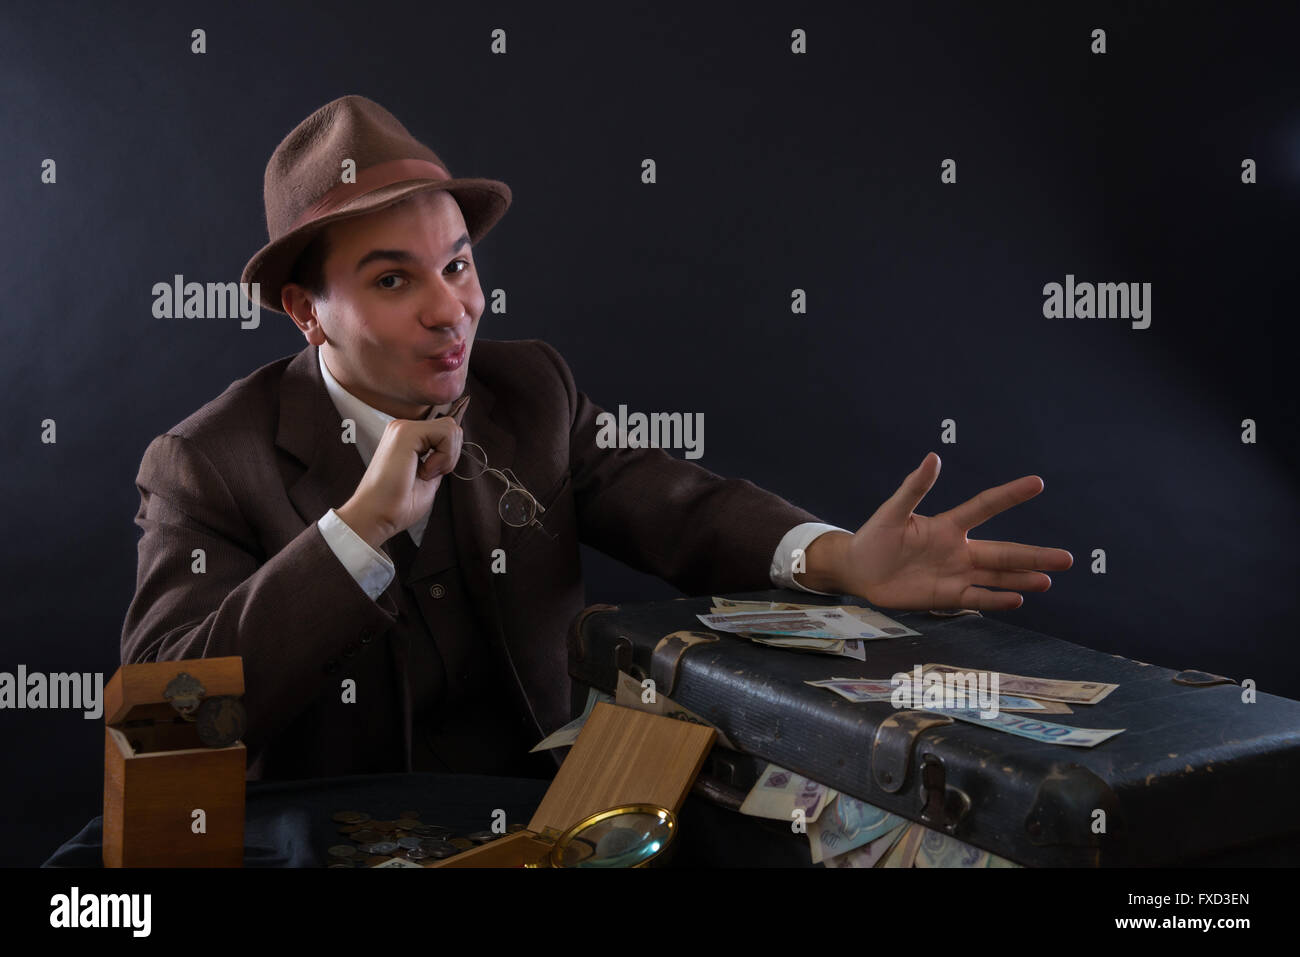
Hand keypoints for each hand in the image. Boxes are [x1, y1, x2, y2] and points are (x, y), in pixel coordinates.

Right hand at [336, 415, 463, 549]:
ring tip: (424, 473)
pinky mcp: (406, 432)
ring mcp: (403, 427)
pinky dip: (444, 457)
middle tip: (428, 475)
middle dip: (451, 454)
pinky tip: (424, 471)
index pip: (446, 432)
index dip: (449, 455)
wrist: (377, 516)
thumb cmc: (399, 504)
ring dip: (447, 457)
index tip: (429, 475)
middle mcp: (404, 428)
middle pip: (451, 427)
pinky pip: (446, 433)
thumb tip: (457, 444)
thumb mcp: (430, 476)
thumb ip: (441, 458)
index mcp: (408, 437)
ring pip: (451, 428)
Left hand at [834, 452, 1072, 610]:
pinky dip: (995, 600)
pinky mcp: (946, 596)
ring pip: (996, 577)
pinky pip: (976, 598)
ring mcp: (955, 574)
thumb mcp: (892, 512)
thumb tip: (933, 457)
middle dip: (1034, 555)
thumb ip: (914, 488)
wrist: (859, 570)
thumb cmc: (874, 537)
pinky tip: (1017, 600)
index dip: (1009, 496)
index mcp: (948, 525)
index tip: (1037, 483)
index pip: (985, 507)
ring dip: (1022, 579)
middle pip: (1002, 553)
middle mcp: (959, 550)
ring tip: (1049, 580)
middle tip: (1067, 558)